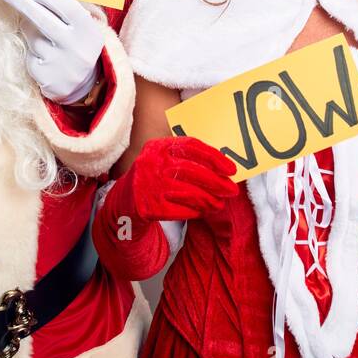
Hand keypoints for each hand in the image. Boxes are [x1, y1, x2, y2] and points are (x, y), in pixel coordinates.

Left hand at [1, 0, 104, 103]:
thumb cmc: (76, 44)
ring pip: (33, 37)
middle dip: (23, 3)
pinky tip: (41, 54)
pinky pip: (29, 55)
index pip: (68, 8)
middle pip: (44, 21)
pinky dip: (31, 50)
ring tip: (40, 31)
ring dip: (29, 28)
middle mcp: (77, 49)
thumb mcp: (81, 27)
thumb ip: (64, 8)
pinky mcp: (46, 78)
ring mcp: (61, 65)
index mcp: (90, 32)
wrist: (81, 84)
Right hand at [116, 136, 239, 222]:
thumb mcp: (164, 160)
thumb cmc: (154, 178)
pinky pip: (181, 210)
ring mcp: (150, 185)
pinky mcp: (150, 207)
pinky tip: (202, 211)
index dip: (215, 157)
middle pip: (193, 171)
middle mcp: (152, 163)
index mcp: (158, 146)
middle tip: (232, 190)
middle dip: (217, 182)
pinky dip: (196, 211)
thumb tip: (223, 167)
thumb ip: (187, 158)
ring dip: (210, 200)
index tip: (231, 169)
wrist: (125, 201)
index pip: (192, 146)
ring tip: (219, 204)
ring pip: (190, 193)